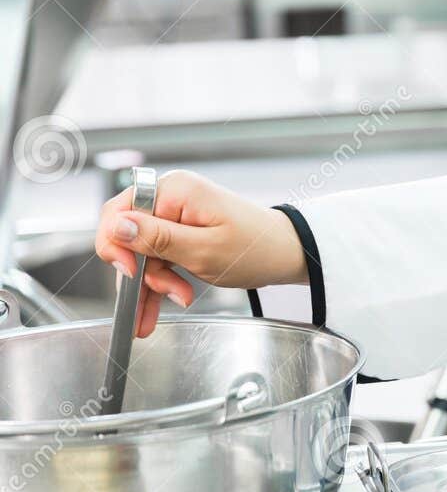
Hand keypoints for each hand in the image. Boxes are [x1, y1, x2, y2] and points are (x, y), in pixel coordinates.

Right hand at [94, 169, 308, 337]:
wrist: (285, 254)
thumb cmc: (254, 248)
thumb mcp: (203, 250)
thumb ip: (156, 239)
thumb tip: (116, 226)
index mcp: (174, 190)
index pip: (117, 213)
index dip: (118, 247)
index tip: (133, 274)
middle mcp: (171, 196)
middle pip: (129, 237)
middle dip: (142, 272)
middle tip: (168, 293)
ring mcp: (176, 213)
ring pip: (142, 253)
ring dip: (154, 282)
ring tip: (179, 300)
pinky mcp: (182, 230)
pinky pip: (158, 256)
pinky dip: (161, 280)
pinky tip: (166, 301)